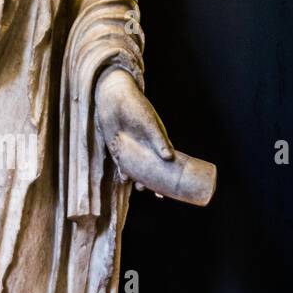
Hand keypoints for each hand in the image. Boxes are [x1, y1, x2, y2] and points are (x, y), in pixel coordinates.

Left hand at [95, 68, 173, 188]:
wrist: (115, 98)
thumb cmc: (137, 107)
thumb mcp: (150, 124)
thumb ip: (159, 140)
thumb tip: (169, 158)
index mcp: (157, 142)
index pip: (166, 161)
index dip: (171, 174)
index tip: (176, 182)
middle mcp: (145, 148)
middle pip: (151, 168)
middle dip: (155, 181)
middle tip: (158, 194)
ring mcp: (131, 149)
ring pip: (137, 169)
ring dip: (139, 179)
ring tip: (142, 188)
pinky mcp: (117, 148)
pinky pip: (122, 164)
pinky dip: (124, 172)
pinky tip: (125, 179)